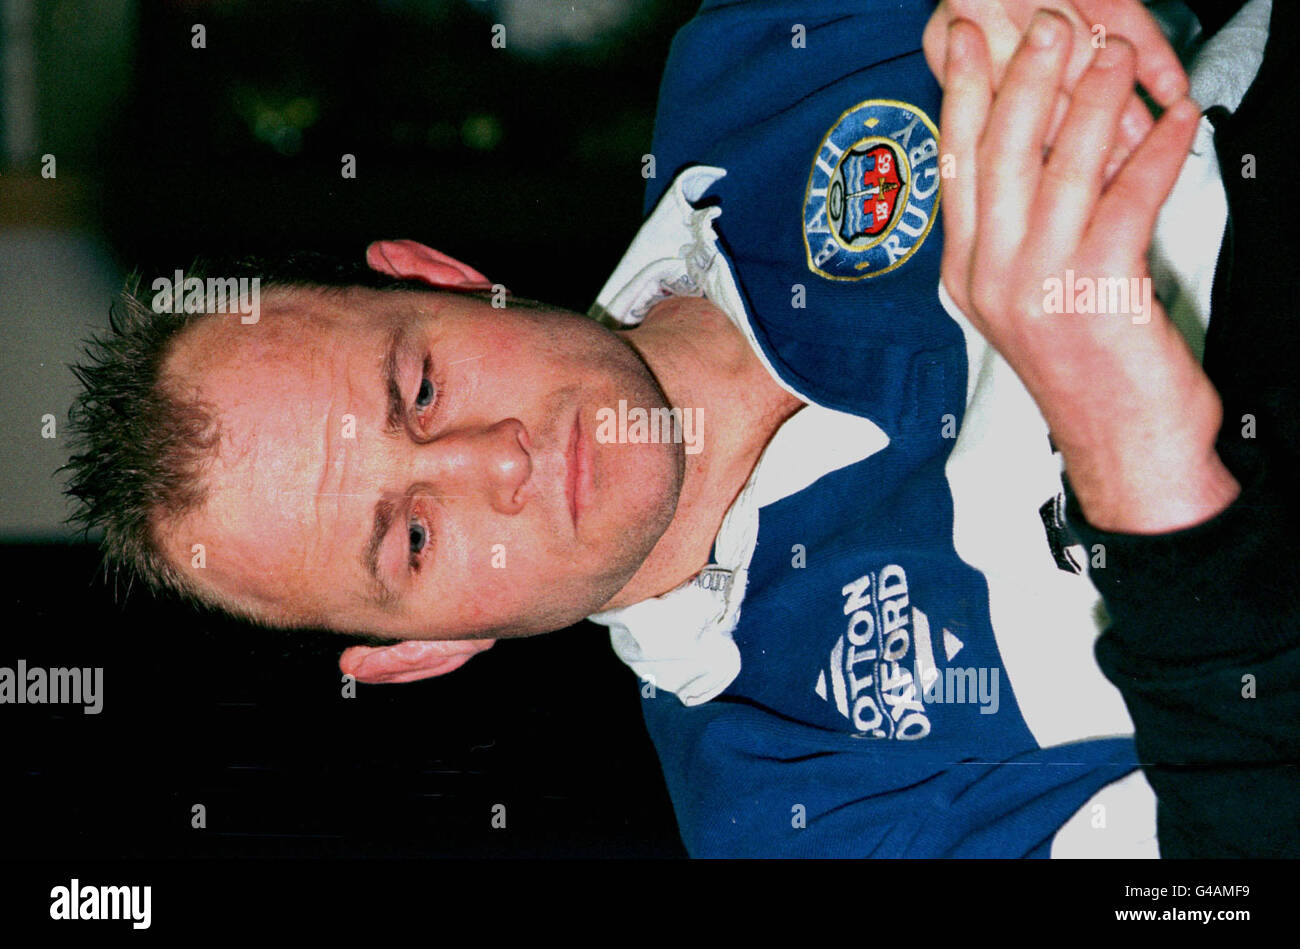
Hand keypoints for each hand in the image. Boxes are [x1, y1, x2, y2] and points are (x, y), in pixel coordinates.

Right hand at [940, 13, 1238, 532]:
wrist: (1120, 445)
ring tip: (1115, 52)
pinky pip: (1129, 198)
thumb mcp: (1032, 296)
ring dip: (1093, 98)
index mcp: (965, 274)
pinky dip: (1157, 152)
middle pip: (999, 152)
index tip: (962, 38)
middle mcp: (989, 277)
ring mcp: (1038, 286)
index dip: (959, 93)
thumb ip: (1022, 230)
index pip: (957, 166)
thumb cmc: (1085, 367)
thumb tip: (1036, 142)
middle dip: (1024, 75)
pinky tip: (1178, 121)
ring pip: (1062, 166)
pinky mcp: (1097, 292)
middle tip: (1049, 23)